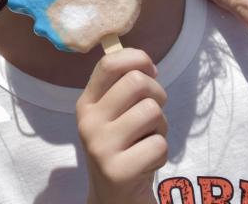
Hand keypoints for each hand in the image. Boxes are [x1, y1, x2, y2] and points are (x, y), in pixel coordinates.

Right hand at [76, 48, 167, 203]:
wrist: (115, 198)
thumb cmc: (124, 148)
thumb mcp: (115, 116)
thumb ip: (123, 88)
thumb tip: (145, 64)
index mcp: (86, 104)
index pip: (109, 64)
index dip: (137, 58)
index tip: (151, 70)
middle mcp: (88, 122)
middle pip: (136, 82)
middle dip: (157, 94)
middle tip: (153, 113)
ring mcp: (100, 147)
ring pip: (152, 111)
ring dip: (161, 127)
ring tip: (148, 139)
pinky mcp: (118, 171)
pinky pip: (159, 145)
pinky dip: (161, 153)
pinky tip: (146, 162)